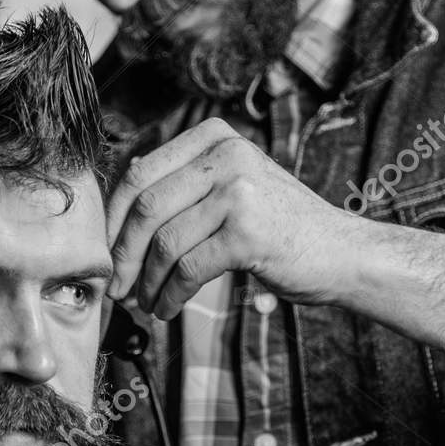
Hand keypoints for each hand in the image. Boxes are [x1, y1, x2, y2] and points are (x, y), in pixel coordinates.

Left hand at [105, 117, 360, 318]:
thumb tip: (118, 197)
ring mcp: (240, 191)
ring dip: (145, 281)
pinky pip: (189, 269)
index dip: (112, 218)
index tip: (103, 251)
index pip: (140, 173)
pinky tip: (166, 309)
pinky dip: (170, 295)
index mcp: (215, 137)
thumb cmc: (279, 226)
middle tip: (114, 287)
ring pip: (165, 242)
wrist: (341, 253)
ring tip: (142, 302)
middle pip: (147, 207)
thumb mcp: (232, 186)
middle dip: (122, 254)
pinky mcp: (249, 232)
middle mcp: (228, 154)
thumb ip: (184, 182)